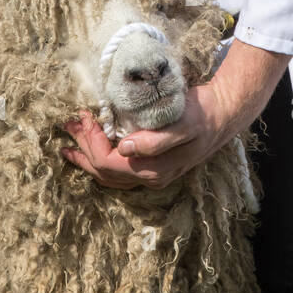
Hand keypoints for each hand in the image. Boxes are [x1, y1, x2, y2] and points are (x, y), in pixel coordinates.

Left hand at [61, 80, 229, 188]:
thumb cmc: (202, 115)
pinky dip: (99, 162)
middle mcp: (149, 178)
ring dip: (87, 158)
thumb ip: (156, 141)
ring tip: (70, 142)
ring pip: (108, 176)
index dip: (90, 141)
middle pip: (103, 171)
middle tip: (68, 124)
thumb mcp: (183, 123)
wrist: (224, 115)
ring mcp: (151, 176)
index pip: (108, 162)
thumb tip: (125, 148)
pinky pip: (118, 173)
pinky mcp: (152, 168)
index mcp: (153, 169)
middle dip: (82, 148)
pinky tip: (91, 152)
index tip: (83, 115)